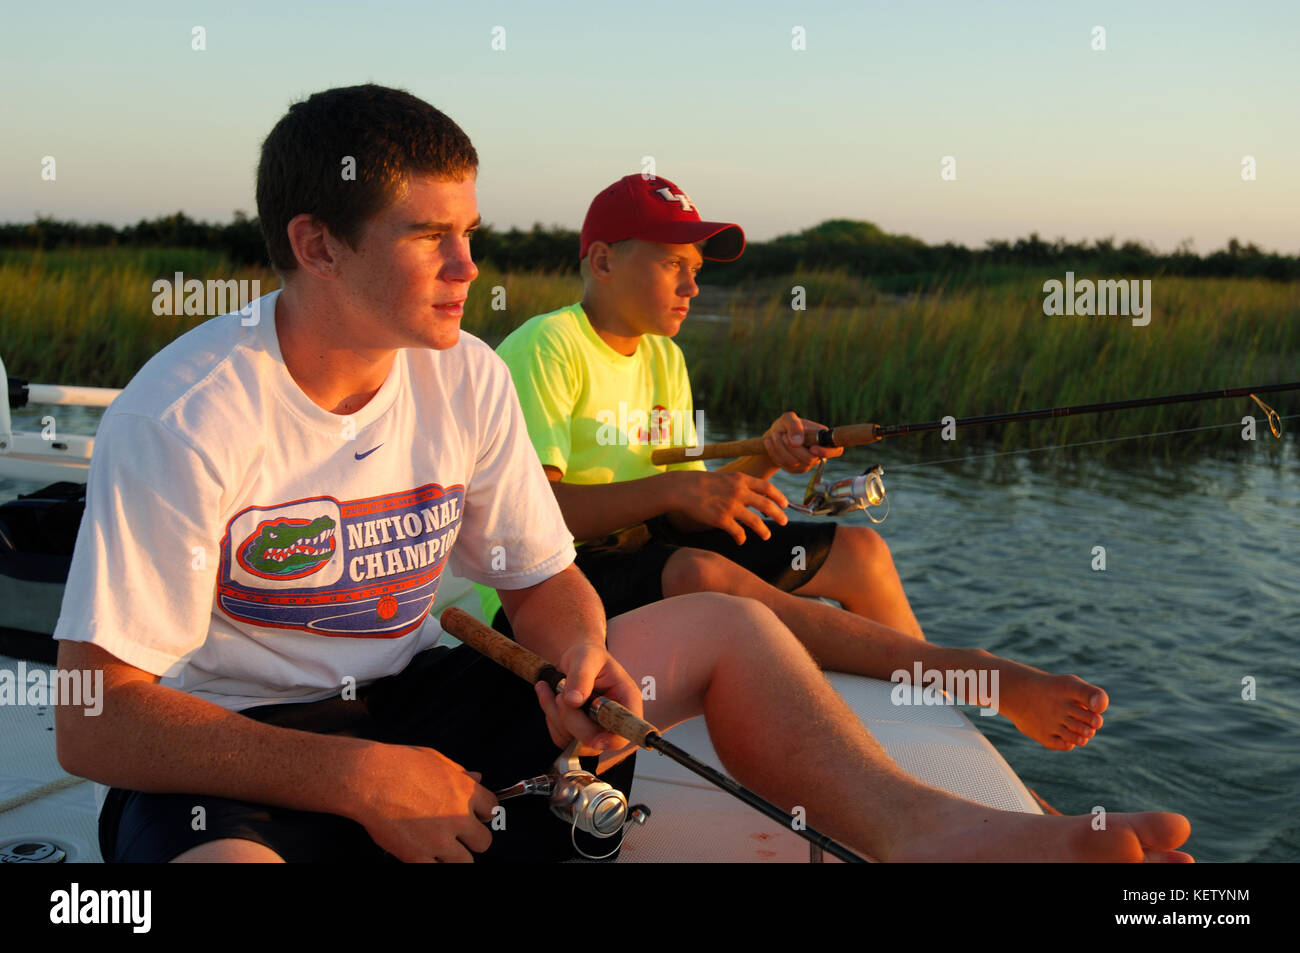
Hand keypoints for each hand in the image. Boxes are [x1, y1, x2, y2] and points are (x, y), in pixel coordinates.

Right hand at [348, 741, 497, 862]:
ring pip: (465, 863)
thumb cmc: (398, 764)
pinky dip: (431, 864)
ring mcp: (439, 840)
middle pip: (484, 842)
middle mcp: (458, 817)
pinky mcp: (418, 856)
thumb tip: (477, 777)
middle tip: (458, 836)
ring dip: (455, 858)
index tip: (476, 817)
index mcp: (466, 791)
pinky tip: (423, 856)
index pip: (493, 810)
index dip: (484, 814)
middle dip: (472, 840)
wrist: (368, 779)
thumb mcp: (436, 760)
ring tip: (442, 850)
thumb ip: (460, 773)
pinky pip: (436, 870)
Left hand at [533, 642, 641, 756]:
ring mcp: (597, 729)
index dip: (613, 739)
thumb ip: (581, 676)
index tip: (595, 739)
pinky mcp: (579, 734)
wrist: (577, 661)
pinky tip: (548, 697)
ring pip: (574, 742)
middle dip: (571, 719)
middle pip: (596, 740)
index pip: (628, 730)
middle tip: (560, 695)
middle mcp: (614, 719)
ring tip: (551, 690)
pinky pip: (560, 738)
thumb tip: (574, 701)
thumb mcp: (586, 657)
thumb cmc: (588, 656)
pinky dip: (550, 717)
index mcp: (627, 699)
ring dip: (556, 716)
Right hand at [668, 469, 788, 544]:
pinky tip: (740, 541)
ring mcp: (731, 506)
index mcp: (741, 479)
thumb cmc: (702, 483)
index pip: (767, 487)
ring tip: (766, 536)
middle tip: (784, 522)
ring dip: (764, 531)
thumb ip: (740, 486)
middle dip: (779, 515)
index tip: (785, 504)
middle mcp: (739, 492)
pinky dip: (741, 538)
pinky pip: (738, 533)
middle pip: (767, 505)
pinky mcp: (722, 519)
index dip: (779, 496)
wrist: (682, 488)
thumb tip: (755, 498)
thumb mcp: (725, 478)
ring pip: (756, 523)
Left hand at [761, 412, 842, 473]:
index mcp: (823, 438)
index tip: (812, 448)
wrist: (774, 436)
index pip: (836, 450)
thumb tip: (797, 442)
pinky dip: (774, 452)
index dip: (827, 452)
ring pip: (794, 462)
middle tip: (782, 435)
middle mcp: (818, 453)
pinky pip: (784, 465)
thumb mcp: (788, 418)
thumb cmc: (785, 425)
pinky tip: (770, 442)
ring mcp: (807, 464)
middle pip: (809, 459)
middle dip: (792, 447)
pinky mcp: (795, 469)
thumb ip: (794, 425)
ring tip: (775, 435)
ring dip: (780, 448)